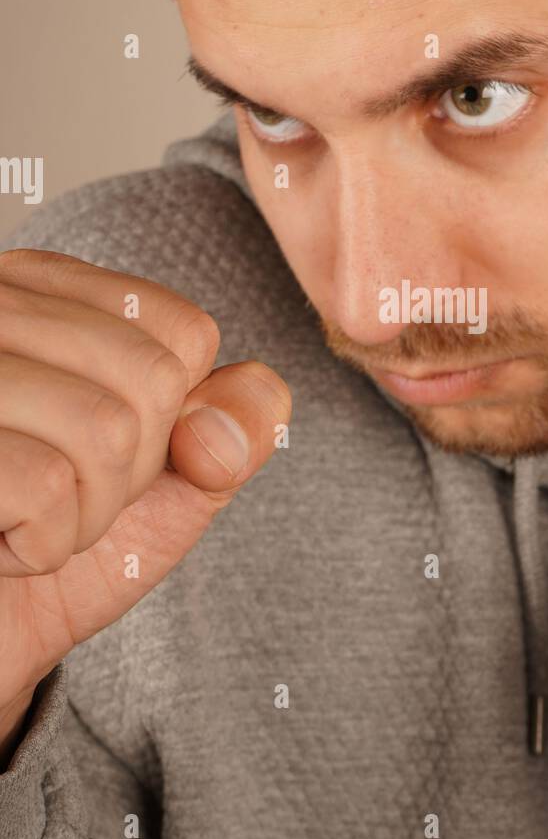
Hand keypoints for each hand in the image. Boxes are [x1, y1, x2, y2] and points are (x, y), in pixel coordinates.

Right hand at [0, 249, 290, 715]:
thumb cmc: (50, 538)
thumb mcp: (170, 483)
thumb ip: (234, 427)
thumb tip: (219, 428)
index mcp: (46, 291)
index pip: (185, 333)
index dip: (170, 423)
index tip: (97, 455)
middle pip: (154, 380)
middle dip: (129, 476)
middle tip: (57, 499)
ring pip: (106, 429)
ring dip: (84, 518)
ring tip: (22, 518)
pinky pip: (44, 487)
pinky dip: (39, 548)